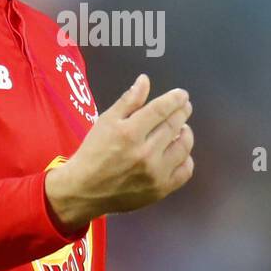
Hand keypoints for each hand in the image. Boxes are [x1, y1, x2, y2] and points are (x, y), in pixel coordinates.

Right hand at [45, 73, 193, 230]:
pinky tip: (180, 152)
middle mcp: (145, 153)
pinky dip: (186, 159)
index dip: (175, 99)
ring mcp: (155, 173)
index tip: (182, 95)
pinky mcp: (160, 189)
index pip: (161, 110)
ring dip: (186, 133)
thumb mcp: (105, 121)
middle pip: (173, 126)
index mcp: (129, 133)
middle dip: (182, 112)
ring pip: (183, 148)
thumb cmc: (94, 152)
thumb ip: (128, 101)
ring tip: (182, 128)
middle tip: (184, 107)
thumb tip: (145, 80)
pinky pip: (184, 172)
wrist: (84, 190)